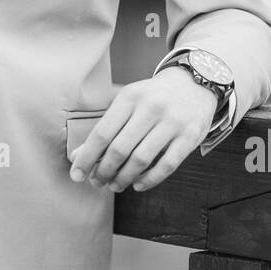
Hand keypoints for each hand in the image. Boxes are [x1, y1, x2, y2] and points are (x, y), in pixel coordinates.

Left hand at [69, 67, 218, 193]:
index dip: (86, 158)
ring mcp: (172, 122)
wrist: (194, 84)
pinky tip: (138, 185)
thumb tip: (79, 155)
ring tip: (115, 185)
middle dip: (104, 171)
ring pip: (141, 159)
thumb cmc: (153, 97)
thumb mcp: (128, 102)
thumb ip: (106, 127)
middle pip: (120, 149)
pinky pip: (167, 165)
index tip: (76, 175)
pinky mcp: (190, 137)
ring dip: (124, 178)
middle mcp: (151, 108)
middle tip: (97, 182)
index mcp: (130, 97)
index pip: (102, 133)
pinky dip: (149, 180)